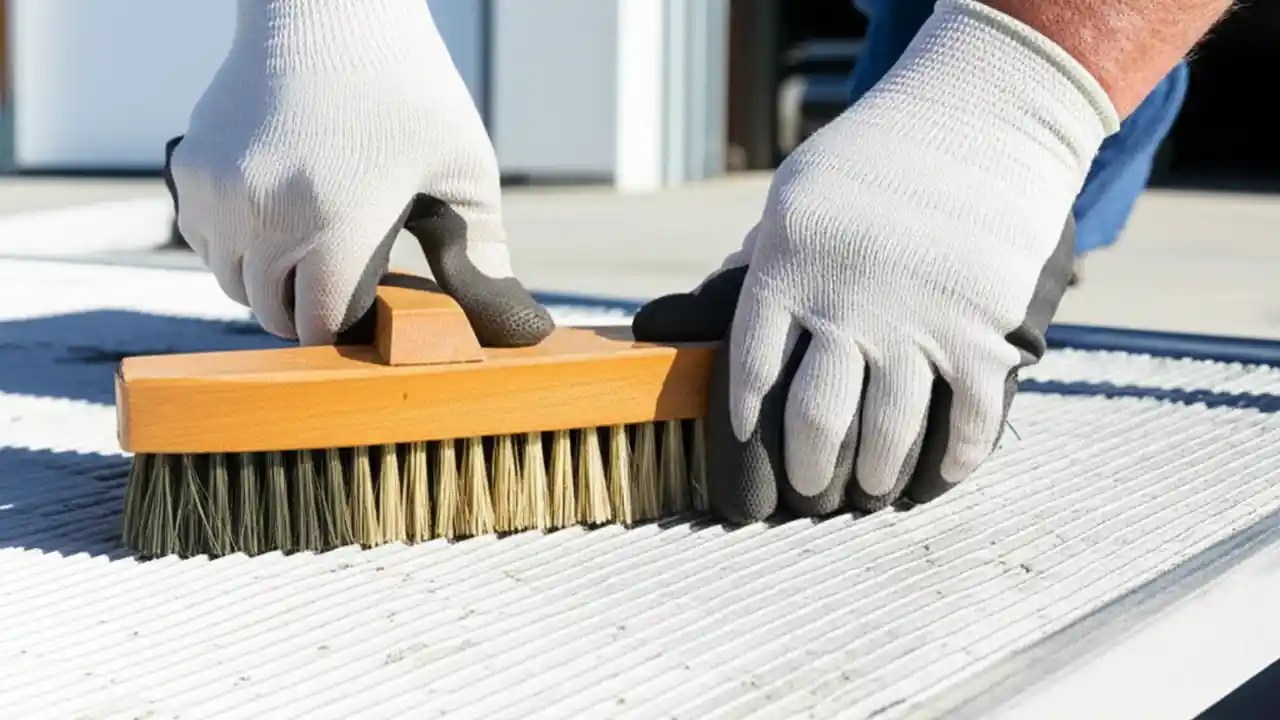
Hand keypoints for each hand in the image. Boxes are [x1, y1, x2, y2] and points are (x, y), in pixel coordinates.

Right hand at [165, 0, 551, 346]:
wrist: (326, 8)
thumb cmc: (408, 88)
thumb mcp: (465, 167)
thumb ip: (486, 253)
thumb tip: (519, 328)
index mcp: (337, 223)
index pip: (322, 326)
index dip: (354, 327)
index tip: (381, 305)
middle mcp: (265, 216)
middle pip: (275, 314)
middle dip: (314, 311)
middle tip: (354, 280)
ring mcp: (220, 195)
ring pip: (234, 284)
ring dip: (272, 283)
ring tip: (317, 246)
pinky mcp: (191, 170)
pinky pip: (206, 243)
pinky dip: (238, 247)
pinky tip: (280, 216)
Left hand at [634, 0, 1117, 521]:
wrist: (982, 116)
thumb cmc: (873, 166)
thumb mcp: (791, 202)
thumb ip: (746, 272)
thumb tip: (666, 325)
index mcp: (787, 269)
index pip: (749, 376)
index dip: (745, 435)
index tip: (749, 466)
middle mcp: (847, 302)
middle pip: (815, 422)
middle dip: (809, 474)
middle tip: (810, 492)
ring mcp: (919, 321)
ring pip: (888, 436)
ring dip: (875, 479)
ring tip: (869, 493)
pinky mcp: (986, 331)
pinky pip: (967, 422)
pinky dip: (949, 463)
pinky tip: (933, 477)